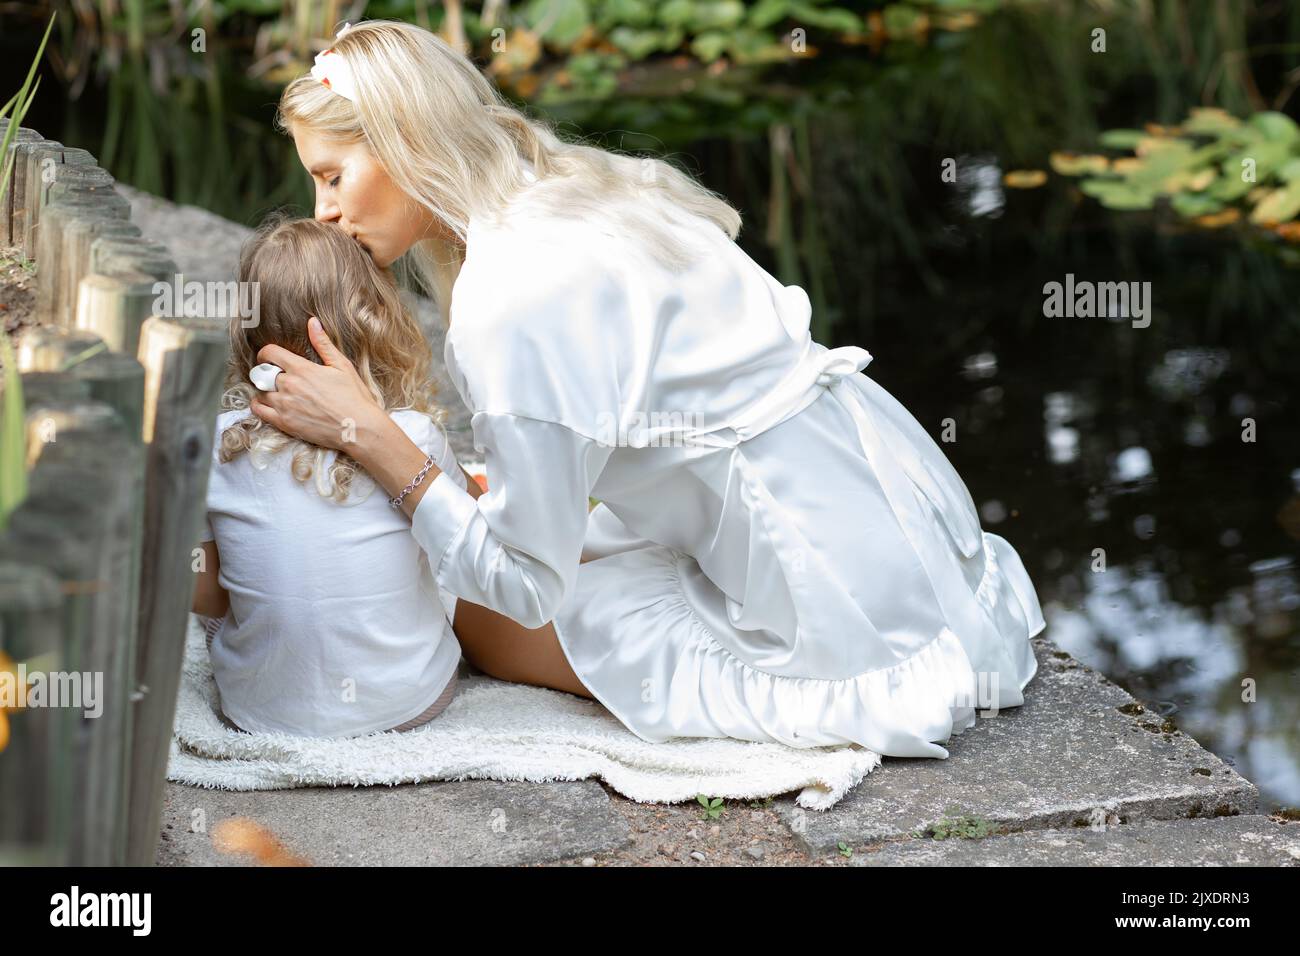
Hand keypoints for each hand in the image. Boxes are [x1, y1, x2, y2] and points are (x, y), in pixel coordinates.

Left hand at [249, 316, 385, 452]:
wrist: (358, 428)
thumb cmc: (354, 397)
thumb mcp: (342, 366)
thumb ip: (323, 344)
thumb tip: (312, 322)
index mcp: (302, 369)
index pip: (270, 353)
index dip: (266, 353)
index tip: (269, 358)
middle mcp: (289, 386)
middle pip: (263, 373)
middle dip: (267, 373)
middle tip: (276, 376)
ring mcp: (285, 405)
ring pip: (259, 391)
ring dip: (264, 389)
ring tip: (274, 391)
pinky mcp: (284, 423)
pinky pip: (259, 411)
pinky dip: (258, 405)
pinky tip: (267, 404)